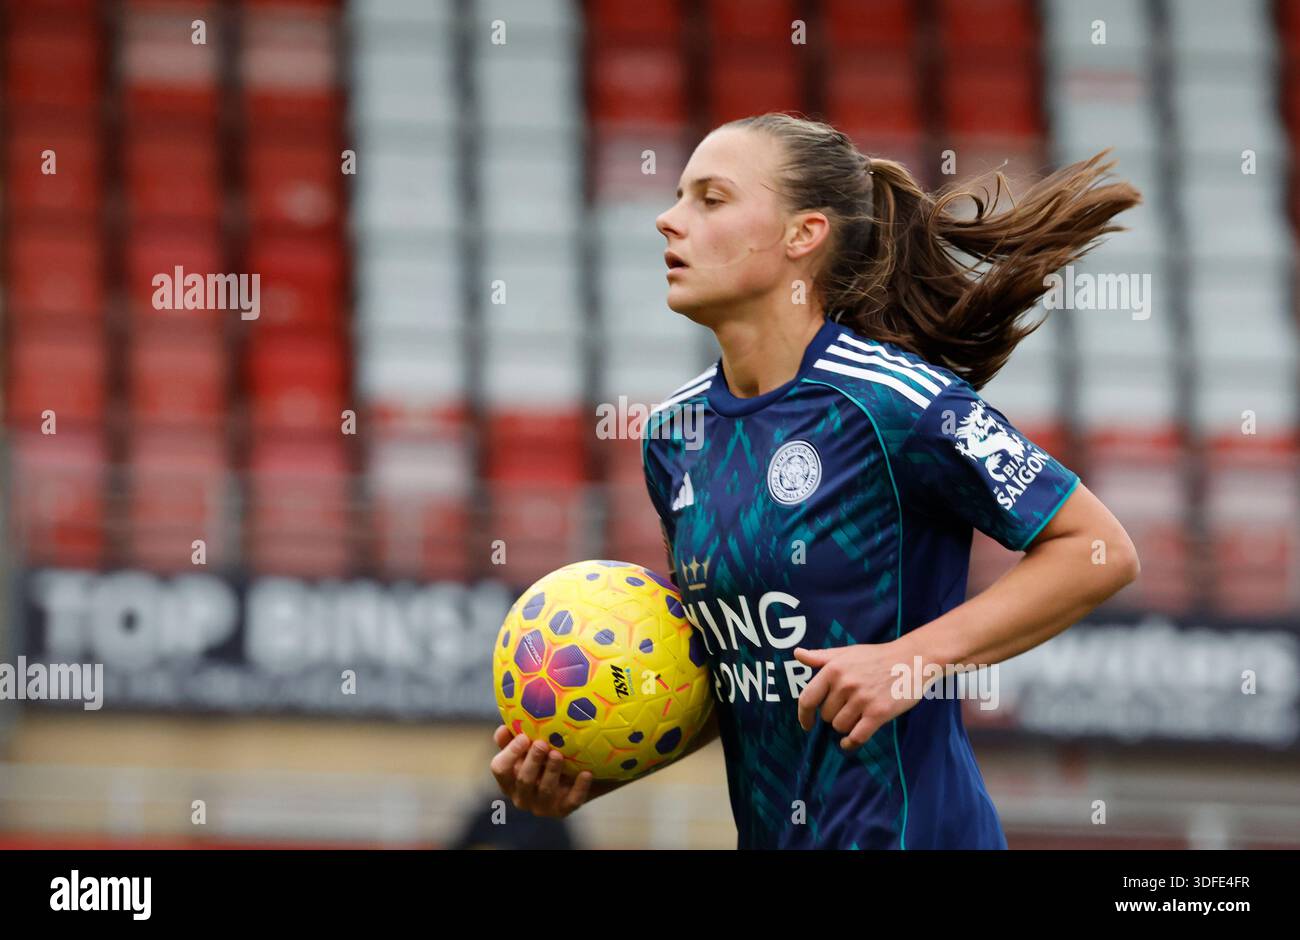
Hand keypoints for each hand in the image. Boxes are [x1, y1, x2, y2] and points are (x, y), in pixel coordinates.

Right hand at [489, 725, 595, 817]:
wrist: (573, 776)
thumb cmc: (542, 758)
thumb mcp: (526, 749)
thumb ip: (513, 739)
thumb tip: (504, 728)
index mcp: (508, 780)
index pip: (500, 768)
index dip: (510, 753)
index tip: (524, 737)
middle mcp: (522, 796)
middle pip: (523, 780)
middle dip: (532, 761)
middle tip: (541, 744)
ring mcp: (542, 806)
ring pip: (545, 790)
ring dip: (552, 771)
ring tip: (558, 754)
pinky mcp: (563, 810)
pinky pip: (572, 801)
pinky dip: (579, 788)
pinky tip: (586, 773)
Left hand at [793, 644, 920, 750]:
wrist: (912, 660)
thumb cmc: (877, 657)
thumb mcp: (847, 652)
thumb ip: (821, 657)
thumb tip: (797, 654)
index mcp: (833, 669)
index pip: (807, 699)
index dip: (803, 715)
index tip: (806, 724)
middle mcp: (845, 684)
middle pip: (826, 716)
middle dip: (834, 715)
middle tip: (848, 707)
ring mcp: (862, 699)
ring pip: (840, 727)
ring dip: (846, 726)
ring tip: (857, 715)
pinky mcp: (878, 713)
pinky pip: (857, 737)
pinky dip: (850, 744)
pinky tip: (849, 743)